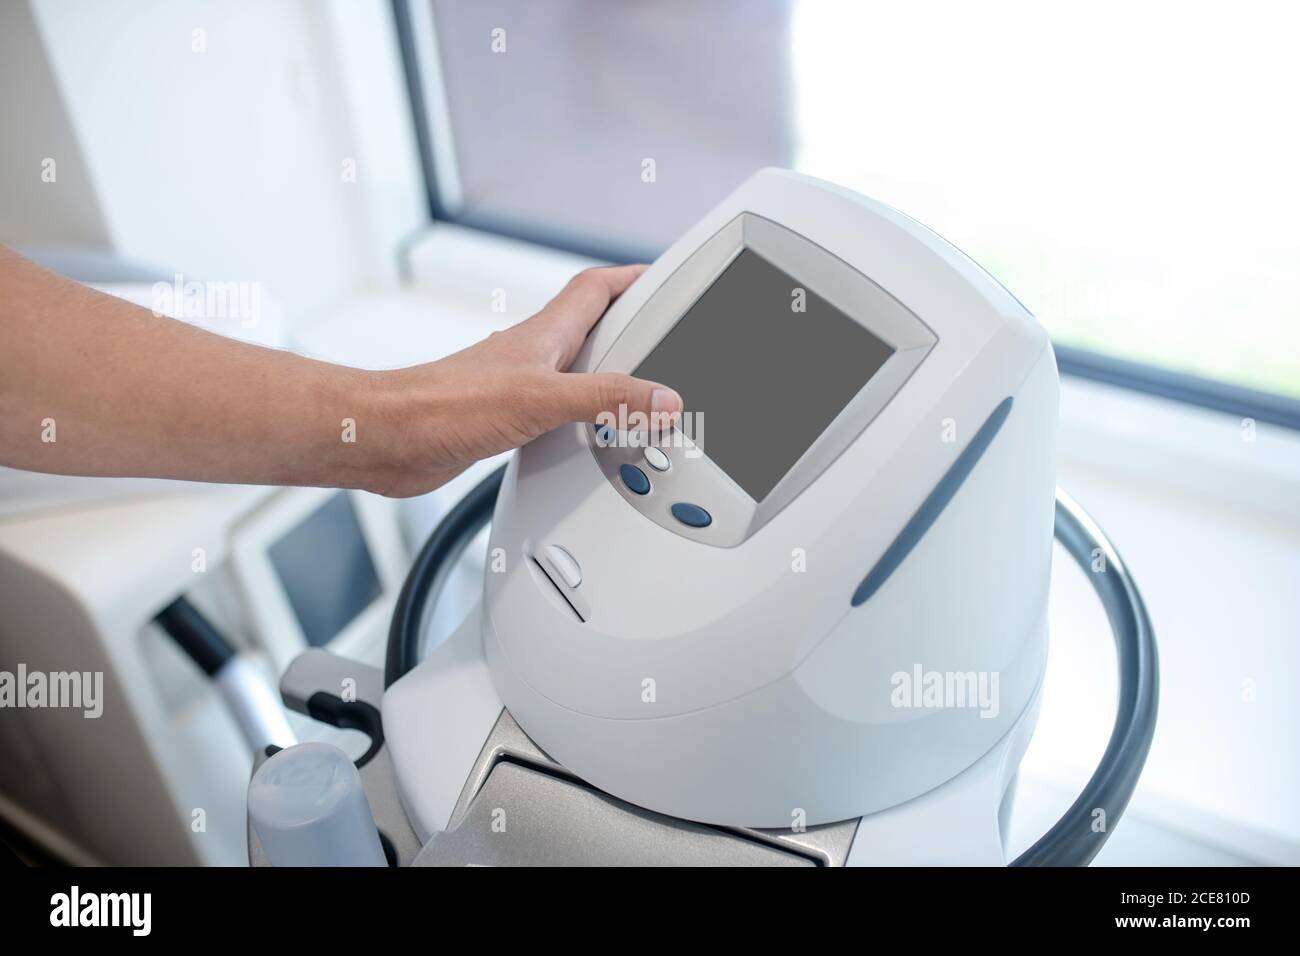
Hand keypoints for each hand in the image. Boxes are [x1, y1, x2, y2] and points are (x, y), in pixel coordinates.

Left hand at [368, 265, 682, 496]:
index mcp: (545, 335)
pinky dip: (580, 419)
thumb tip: (663, 397)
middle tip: (661, 337)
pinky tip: (586, 439)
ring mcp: (516, 387)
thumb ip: (607, 399)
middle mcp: (533, 356)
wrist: (386, 438)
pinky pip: (555, 411)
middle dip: (628, 326)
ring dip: (606, 377)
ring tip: (637, 394)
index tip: (663, 276)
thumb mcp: (542, 400)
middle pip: (590, 327)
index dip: (632, 277)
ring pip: (574, 371)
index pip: (597, 288)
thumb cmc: (444, 406)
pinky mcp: (502, 420)